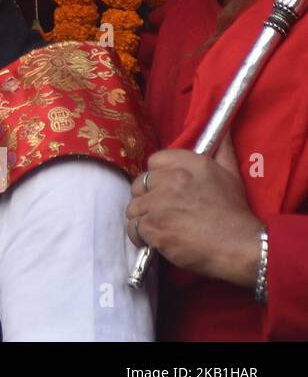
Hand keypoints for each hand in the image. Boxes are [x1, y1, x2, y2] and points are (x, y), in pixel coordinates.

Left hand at [126, 136, 263, 287]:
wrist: (241, 247)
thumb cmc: (235, 213)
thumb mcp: (231, 175)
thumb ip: (222, 150)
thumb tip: (224, 129)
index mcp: (188, 164)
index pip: (153, 161)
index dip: (156, 177)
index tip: (165, 190)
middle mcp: (171, 179)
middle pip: (139, 185)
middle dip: (148, 199)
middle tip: (163, 212)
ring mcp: (159, 203)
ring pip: (134, 208)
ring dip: (143, 219)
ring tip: (161, 228)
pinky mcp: (153, 226)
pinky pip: (133, 228)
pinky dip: (141, 237)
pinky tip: (154, 241)